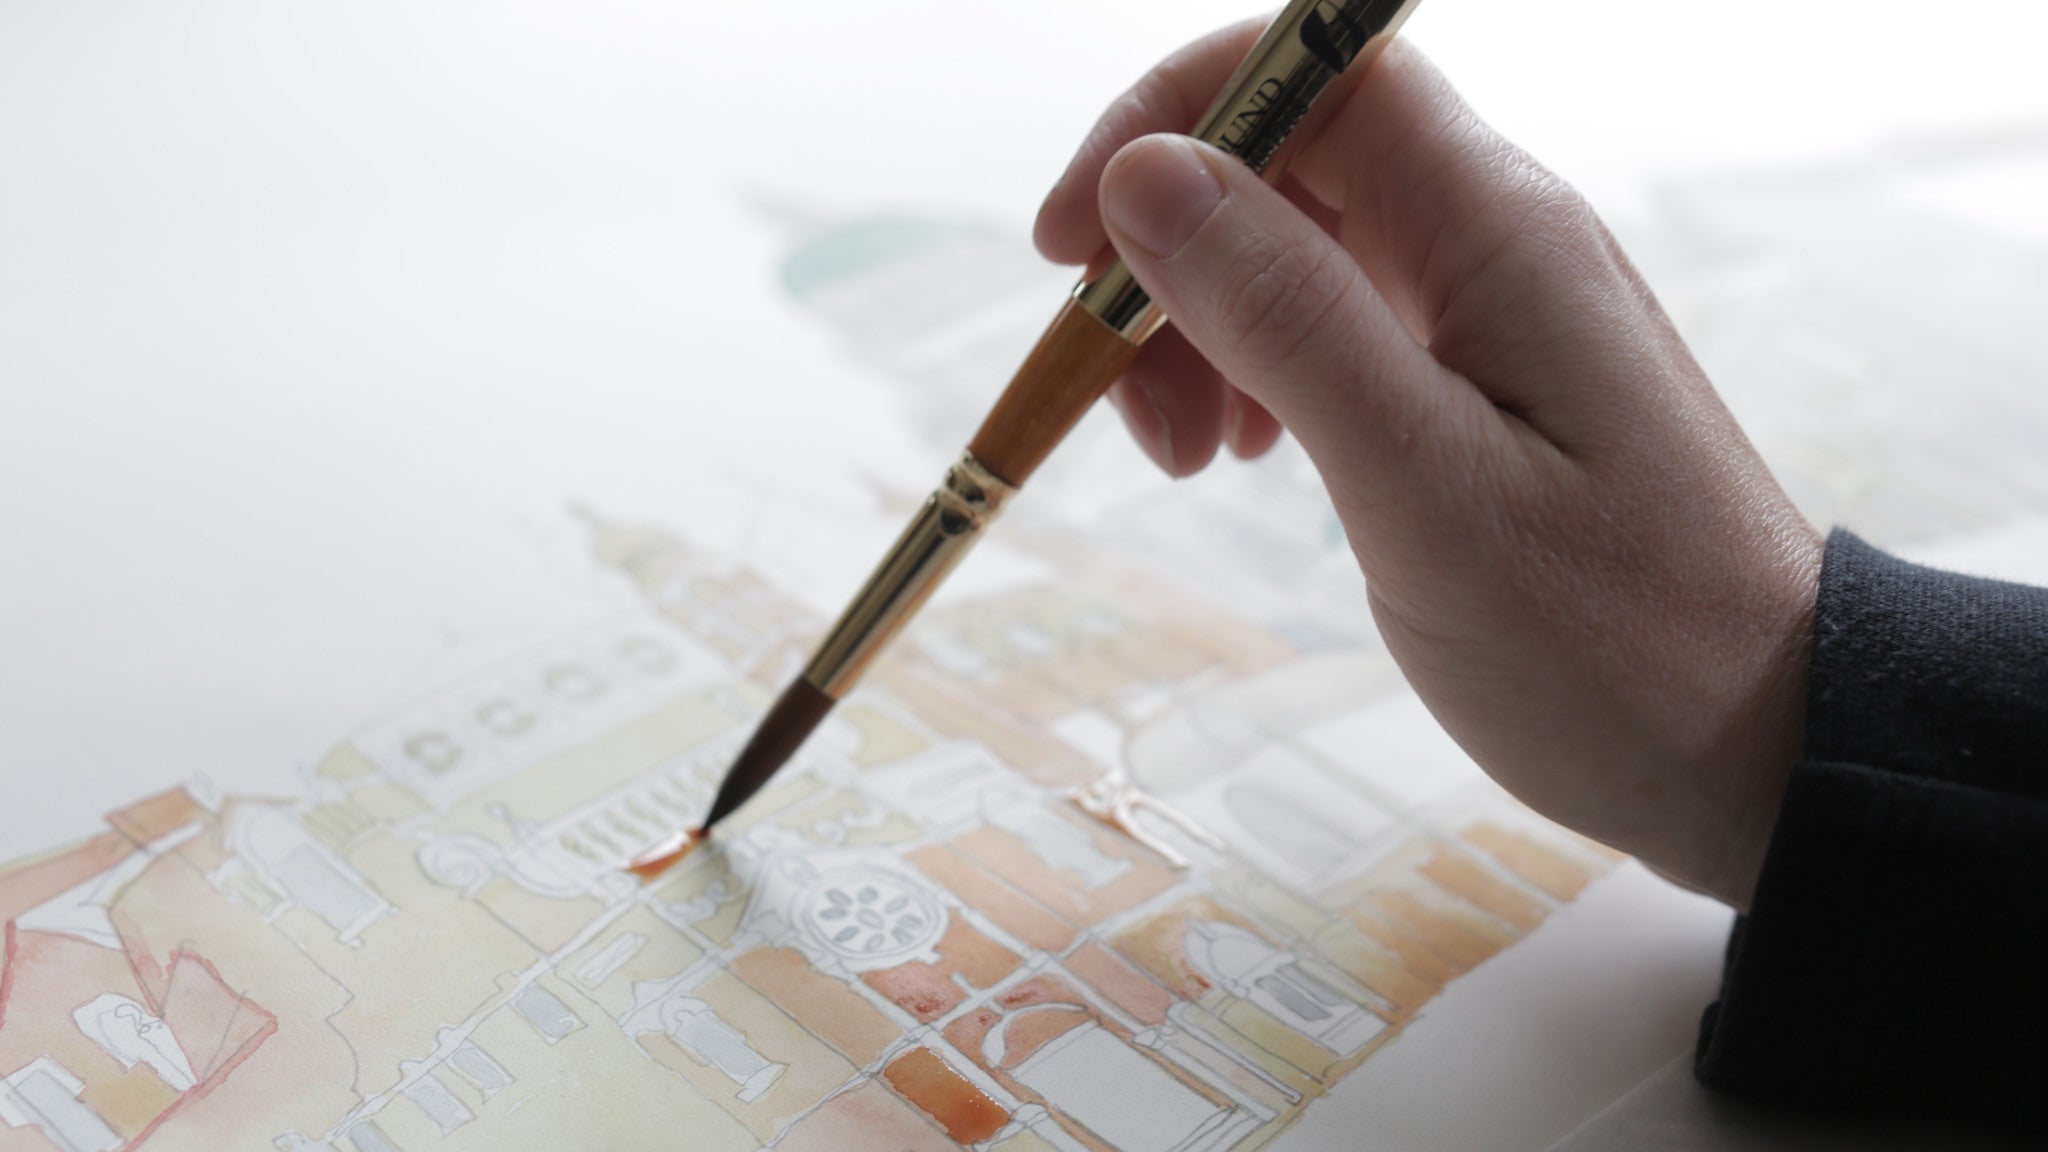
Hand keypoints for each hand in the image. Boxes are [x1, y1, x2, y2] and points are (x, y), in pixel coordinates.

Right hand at [1036, 26, 1822, 910]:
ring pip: (1296, 250)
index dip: (1171, 121)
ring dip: (1202, 331)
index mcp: (1495, 231)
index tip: (1067, 240)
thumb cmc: (1610, 641)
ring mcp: (1491, 311)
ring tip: (1191, 463)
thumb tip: (1147, 177)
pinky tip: (1249, 458)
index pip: (1313, 72)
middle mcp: (1495, 241)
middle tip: (1128, 411)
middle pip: (1285, 165)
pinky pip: (1336, 327)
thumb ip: (1287, 319)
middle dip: (1169, 261)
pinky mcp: (1482, 382)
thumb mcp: (1423, 487)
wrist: (1760, 748)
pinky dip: (1258, 375)